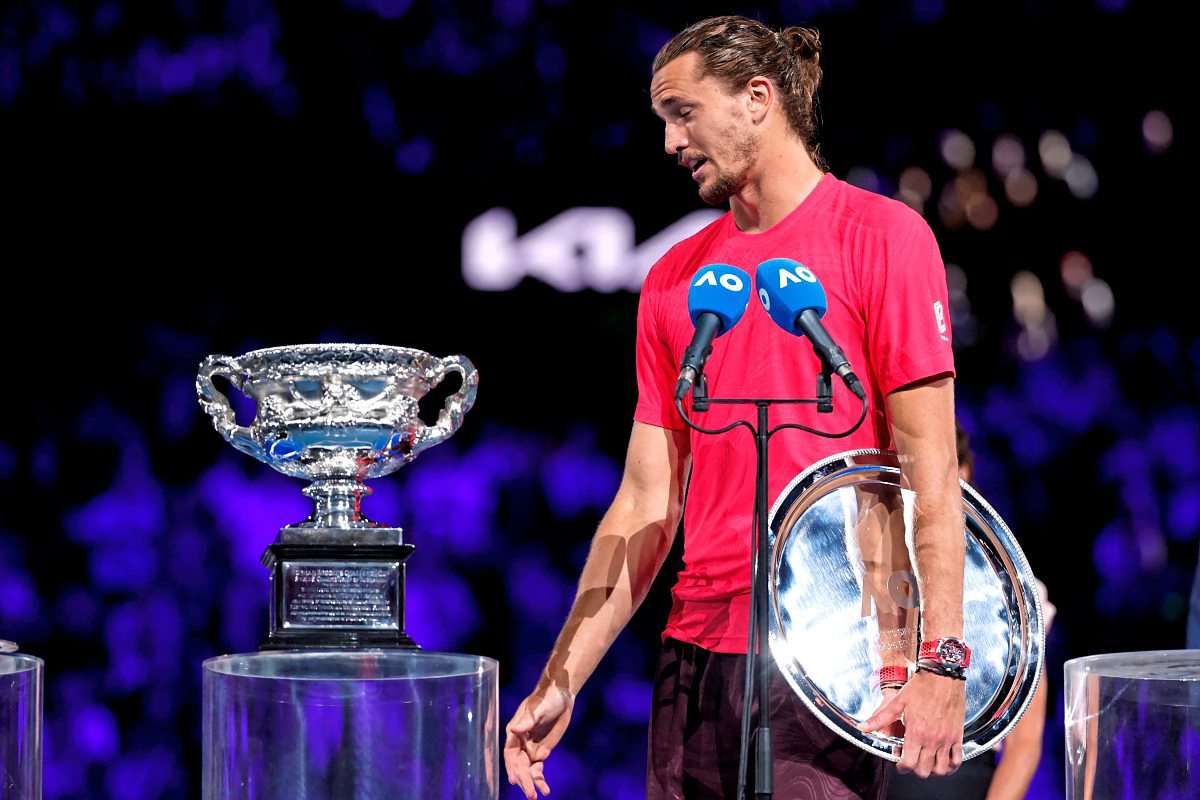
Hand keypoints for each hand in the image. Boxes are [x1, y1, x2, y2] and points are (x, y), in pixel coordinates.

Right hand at [504, 684, 573, 798]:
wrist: (560, 696)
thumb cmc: (546, 698)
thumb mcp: (537, 709)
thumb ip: (526, 721)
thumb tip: (513, 730)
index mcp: (514, 732)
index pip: (510, 754)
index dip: (511, 767)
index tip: (515, 780)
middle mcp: (519, 743)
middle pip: (519, 766)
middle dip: (524, 780)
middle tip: (530, 795)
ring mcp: (530, 749)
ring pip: (528, 771)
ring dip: (531, 784)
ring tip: (536, 796)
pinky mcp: (541, 752)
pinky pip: (538, 770)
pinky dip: (540, 780)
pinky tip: (545, 791)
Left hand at [859, 668, 964, 777]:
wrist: (943, 675)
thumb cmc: (921, 687)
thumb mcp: (897, 702)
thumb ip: (880, 718)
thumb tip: (863, 727)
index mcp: (916, 732)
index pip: (908, 764)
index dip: (901, 768)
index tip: (900, 763)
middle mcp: (932, 739)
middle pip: (924, 770)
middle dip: (915, 770)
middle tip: (911, 760)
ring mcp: (947, 739)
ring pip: (941, 769)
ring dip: (933, 770)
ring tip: (926, 761)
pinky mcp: (958, 736)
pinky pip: (957, 760)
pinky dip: (951, 766)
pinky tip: (944, 760)